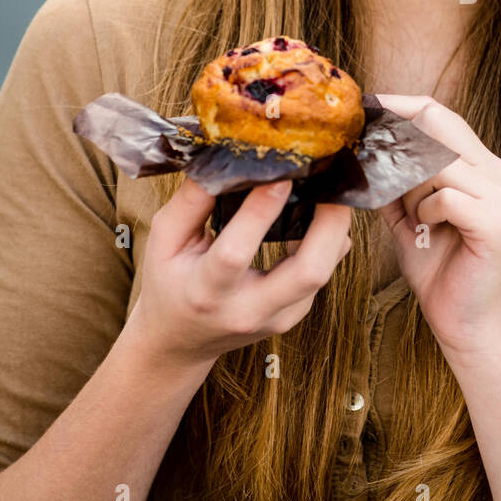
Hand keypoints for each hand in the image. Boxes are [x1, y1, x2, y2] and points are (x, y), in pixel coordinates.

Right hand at [128, 177, 351, 368]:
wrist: (179, 341)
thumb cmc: (170, 282)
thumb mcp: (164, 240)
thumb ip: (192, 200)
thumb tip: (227, 159)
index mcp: (206, 291)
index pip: (237, 252)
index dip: (262, 210)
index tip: (282, 172)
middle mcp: (248, 310)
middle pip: (308, 272)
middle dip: (329, 222)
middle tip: (331, 179)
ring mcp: (277, 318)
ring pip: (325, 273)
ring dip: (337, 227)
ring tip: (332, 187)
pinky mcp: (294, 315)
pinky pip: (323, 274)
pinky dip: (330, 240)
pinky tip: (324, 212)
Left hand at [376, 95, 500, 359]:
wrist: (460, 319)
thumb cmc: (433, 263)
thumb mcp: (403, 210)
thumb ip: (391, 177)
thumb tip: (359, 145)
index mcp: (476, 162)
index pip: (437, 112)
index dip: (398, 106)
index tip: (364, 110)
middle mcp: (494, 170)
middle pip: (438, 125)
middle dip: (398, 146)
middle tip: (377, 169)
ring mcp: (499, 194)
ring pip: (437, 161)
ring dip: (410, 188)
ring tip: (413, 215)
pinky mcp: (495, 222)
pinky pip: (446, 196)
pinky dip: (425, 210)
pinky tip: (425, 228)